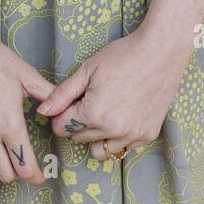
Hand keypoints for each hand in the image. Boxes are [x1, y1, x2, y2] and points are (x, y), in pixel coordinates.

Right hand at [0, 40, 53, 184]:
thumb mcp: (26, 75)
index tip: (40, 176)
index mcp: (10, 124)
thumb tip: (63, 109)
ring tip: (3, 153)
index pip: (25, 166)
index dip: (35, 176)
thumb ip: (48, 95)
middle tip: (22, 160)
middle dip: (18, 171)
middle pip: (6, 175)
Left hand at [36, 30, 191, 158]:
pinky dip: (116, 137)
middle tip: (87, 101)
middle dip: (77, 123)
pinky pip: (122, 148)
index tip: (69, 102)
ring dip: (95, 136)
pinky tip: (120, 115)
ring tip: (102, 113)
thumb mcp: (88, 69)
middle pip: (79, 138)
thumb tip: (42, 111)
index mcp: (93, 113)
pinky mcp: (147, 135)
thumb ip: (62, 94)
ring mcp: (132, 135)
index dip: (61, 114)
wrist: (161, 52)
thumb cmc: (123, 55)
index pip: (62, 128)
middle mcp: (113, 130)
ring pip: (99, 150)